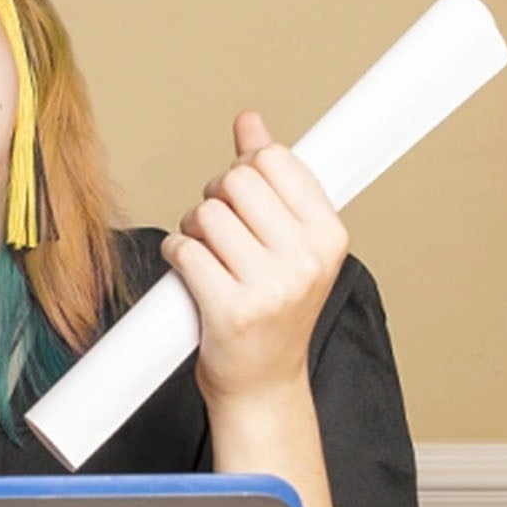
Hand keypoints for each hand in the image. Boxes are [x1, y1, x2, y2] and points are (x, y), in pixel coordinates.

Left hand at [161, 111, 348, 411]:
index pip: (273, 159)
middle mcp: (307, 260)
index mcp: (329, 235)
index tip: (246, 201)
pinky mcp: (231, 310)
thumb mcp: (288, 242)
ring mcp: (271, 287)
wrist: (262, 386)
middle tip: (219, 233)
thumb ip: (271, 178)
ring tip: (208, 258)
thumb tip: (249, 120)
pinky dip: (177, 256)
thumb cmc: (273, 311)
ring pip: (206, 215)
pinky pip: (185, 251)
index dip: (245, 173)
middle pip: (234, 182)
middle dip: (215, 199)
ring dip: (193, 231)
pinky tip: (190, 275)